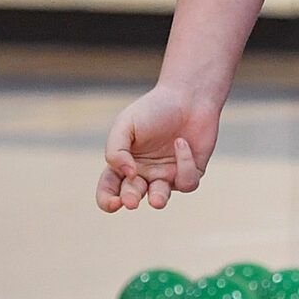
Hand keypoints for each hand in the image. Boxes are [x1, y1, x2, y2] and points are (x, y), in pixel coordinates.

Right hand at [99, 84, 221, 211]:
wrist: (188, 96)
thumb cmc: (153, 109)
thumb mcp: (126, 124)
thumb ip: (116, 150)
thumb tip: (128, 175)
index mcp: (123, 163)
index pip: (108, 190)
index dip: (107, 201)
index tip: (115, 202)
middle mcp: (143, 173)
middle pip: (132, 196)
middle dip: (130, 199)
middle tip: (131, 201)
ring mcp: (167, 175)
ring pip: (160, 197)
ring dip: (157, 199)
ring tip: (156, 200)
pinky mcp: (191, 173)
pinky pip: (186, 182)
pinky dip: (184, 164)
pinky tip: (181, 142)